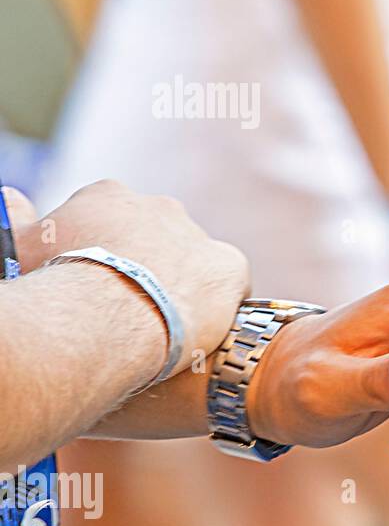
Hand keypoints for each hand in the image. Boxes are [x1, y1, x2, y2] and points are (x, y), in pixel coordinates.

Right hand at [8, 181, 249, 379]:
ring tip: (165, 324)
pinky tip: (203, 329)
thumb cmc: (58, 282)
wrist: (107, 311)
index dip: (106, 255)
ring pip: (194, 263)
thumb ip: (20, 220)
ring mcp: (197, 235)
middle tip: (133, 308)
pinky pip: (230, 285)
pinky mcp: (228, 266)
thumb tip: (11, 198)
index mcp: (109, 196)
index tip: (101, 284)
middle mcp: (159, 206)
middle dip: (147, 268)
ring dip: (182, 287)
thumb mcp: (24, 247)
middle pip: (156, 239)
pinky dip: (219, 304)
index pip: (113, 221)